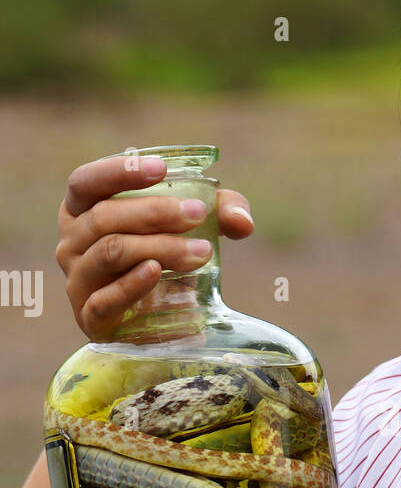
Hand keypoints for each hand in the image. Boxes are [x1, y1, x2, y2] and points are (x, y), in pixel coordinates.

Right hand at [56, 151, 255, 339]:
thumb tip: (243, 222)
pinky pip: (105, 299)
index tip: (161, 169)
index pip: (86, 181)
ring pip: (110, 253)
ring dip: (158, 247)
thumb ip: (221, 212)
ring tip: (200, 252)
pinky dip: (131, 284)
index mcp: (81, 211)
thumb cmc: (165, 256)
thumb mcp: (193, 226)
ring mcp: (77, 281)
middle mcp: (70, 243)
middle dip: (154, 212)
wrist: (155, 319)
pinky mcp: (90, 317)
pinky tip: (156, 272)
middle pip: (104, 218)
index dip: (119, 172)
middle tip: (197, 214)